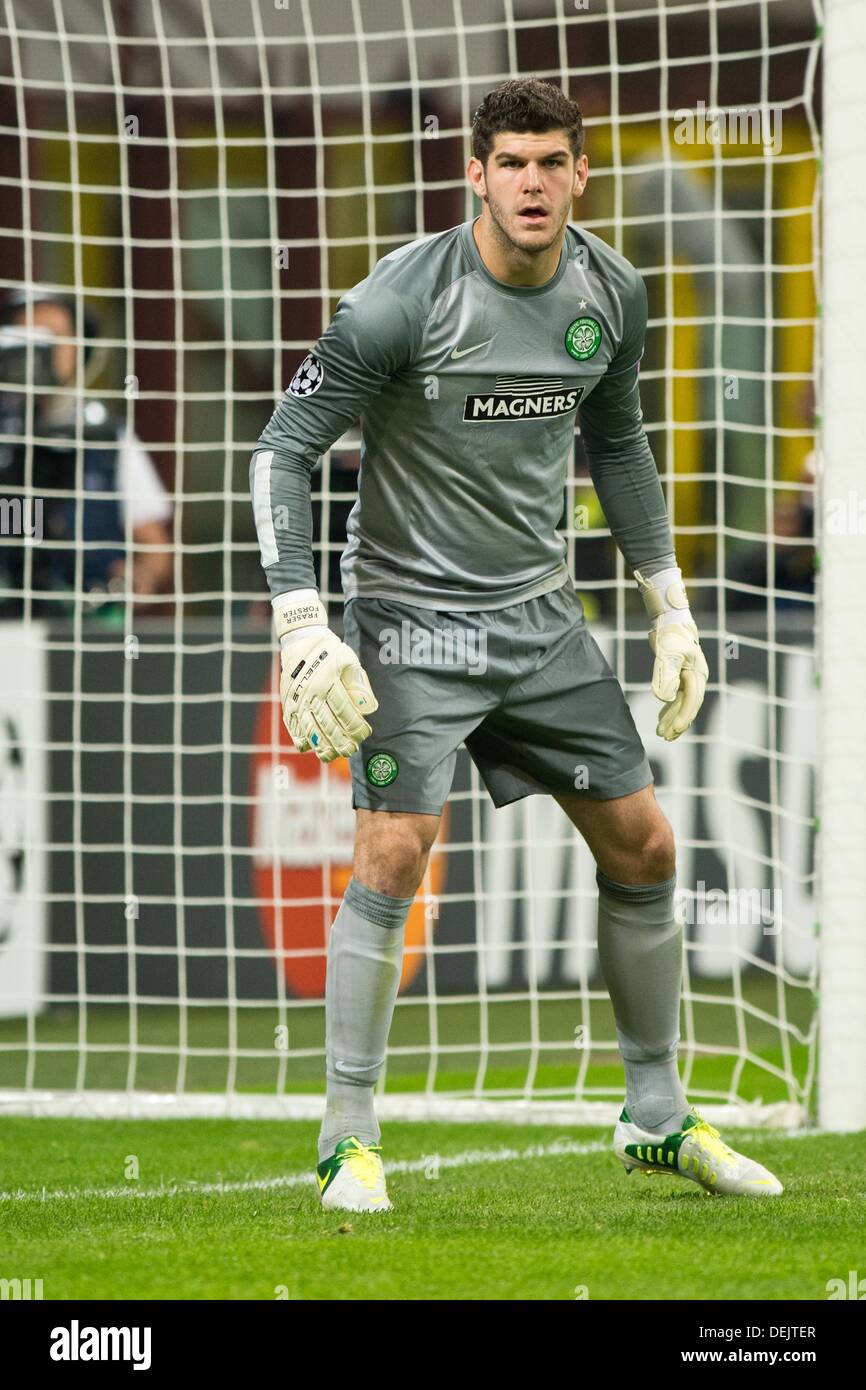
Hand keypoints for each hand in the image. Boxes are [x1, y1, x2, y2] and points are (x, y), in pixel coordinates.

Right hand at [274, 590, 377, 762]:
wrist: (301, 641)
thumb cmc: (331, 652)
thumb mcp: (349, 661)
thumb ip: (359, 685)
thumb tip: (368, 709)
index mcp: (328, 681)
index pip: (344, 711)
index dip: (355, 726)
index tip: (364, 735)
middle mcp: (311, 692)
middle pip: (326, 723)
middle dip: (340, 741)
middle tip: (350, 751)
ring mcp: (297, 699)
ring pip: (309, 728)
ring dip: (320, 745)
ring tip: (331, 756)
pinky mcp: (287, 703)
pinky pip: (291, 724)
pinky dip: (299, 738)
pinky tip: (307, 748)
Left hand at [647, 617, 707, 740]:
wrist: (670, 620)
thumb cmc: (669, 635)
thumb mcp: (666, 654)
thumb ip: (666, 675)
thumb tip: (664, 699)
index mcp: (697, 674)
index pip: (692, 700)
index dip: (683, 717)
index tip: (674, 731)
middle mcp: (697, 678)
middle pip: (689, 705)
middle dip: (678, 723)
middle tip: (666, 738)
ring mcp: (689, 678)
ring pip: (682, 703)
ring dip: (672, 718)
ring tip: (661, 734)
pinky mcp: (680, 676)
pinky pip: (677, 698)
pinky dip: (670, 709)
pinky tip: (661, 719)